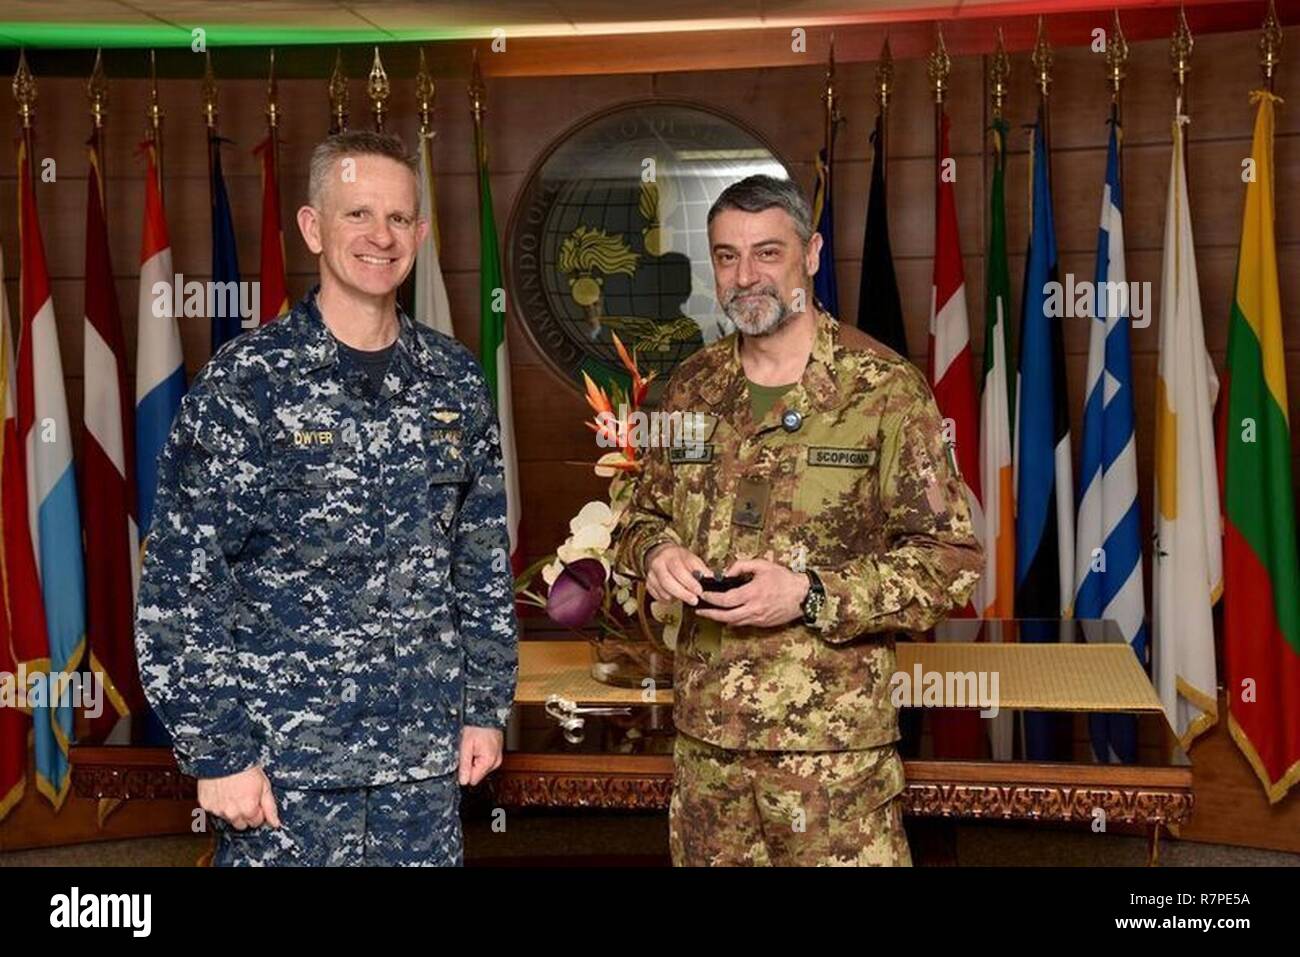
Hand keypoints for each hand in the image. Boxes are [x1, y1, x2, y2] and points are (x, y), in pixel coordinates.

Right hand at [197, 765, 280, 830]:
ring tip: (233, 792)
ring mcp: (217, 810)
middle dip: (245, 814)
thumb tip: (275, 823)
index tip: (256, 801)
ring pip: (227, 818)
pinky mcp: (206, 805)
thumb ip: (270, 807)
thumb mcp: (264, 785)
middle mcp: (232, 813)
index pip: (256, 823)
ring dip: (231, 810)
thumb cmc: (246, 768)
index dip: (258, 811)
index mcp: (248, 810)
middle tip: (245, 797)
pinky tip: (222, 792)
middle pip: (241, 824)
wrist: (224, 756)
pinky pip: (214, 810)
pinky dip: (218, 804)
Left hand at [458, 726, 503, 785]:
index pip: (473, 780)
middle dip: (470, 765)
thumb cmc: (476, 727)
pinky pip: (485, 762)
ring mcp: (497, 758)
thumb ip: (464, 764)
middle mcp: (495, 762)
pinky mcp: (496, 755)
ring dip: (474, 761)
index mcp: (489, 761)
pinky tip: (478, 746)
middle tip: (468, 750)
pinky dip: (479, 756)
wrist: (486, 714)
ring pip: (480, 768)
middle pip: (477, 774)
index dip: (465, 771)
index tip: (463, 759)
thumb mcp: (466, 745)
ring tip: (473, 746)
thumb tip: (463, 781)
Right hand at [645, 544, 709, 605]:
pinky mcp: (648, 583)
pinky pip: (657, 596)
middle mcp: (659, 563)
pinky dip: (667, 599)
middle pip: (668, 581)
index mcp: (672, 556)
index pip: (679, 569)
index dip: (689, 582)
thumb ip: (702, 570)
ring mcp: (651, 574)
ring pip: (662, 590)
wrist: (661, 554)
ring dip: (675, 597)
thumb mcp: (692, 559)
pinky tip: (674, 598)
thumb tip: (714, 579)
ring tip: (686, 598)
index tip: (699, 591)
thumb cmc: (679, 559)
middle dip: (682, 593)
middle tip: (694, 600)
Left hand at [694, 557, 809, 628]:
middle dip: (710, 614)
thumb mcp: (762, 565)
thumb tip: (726, 573)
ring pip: (733, 623)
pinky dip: (733, 621)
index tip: (703, 594)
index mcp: (753, 593)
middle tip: (699, 610)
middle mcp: (754, 608)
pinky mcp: (763, 624)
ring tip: (709, 614)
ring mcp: (758, 618)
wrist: (803, 595)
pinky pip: (744, 624)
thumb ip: (742, 566)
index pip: (725, 599)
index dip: (711, 598)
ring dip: (719, 619)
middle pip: (726, 616)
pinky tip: (727, 616)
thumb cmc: (784, 579)